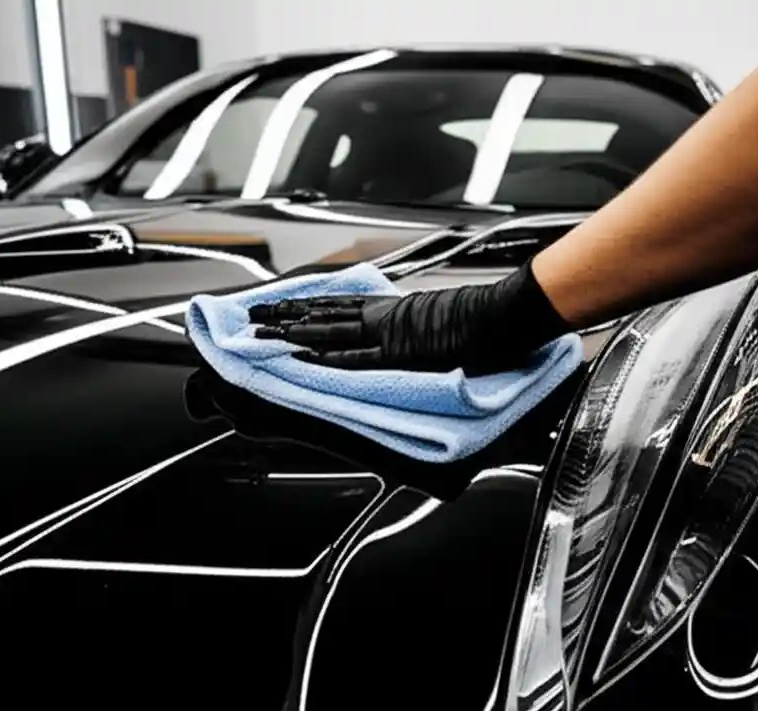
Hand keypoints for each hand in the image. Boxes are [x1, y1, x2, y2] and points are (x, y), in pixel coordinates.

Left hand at [248, 264, 571, 372]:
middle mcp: (387, 316)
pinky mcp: (399, 349)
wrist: (505, 313)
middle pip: (325, 313)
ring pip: (329, 329)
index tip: (283, 307)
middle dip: (286, 316)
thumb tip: (420, 336)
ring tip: (259, 334)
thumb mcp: (448, 322)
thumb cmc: (486, 318)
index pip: (341, 306)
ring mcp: (391, 331)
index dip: (309, 307)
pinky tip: (301, 356)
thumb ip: (425, 332)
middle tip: (252, 317)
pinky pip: (355, 355)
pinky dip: (325, 355)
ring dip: (292, 332)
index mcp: (396, 310)